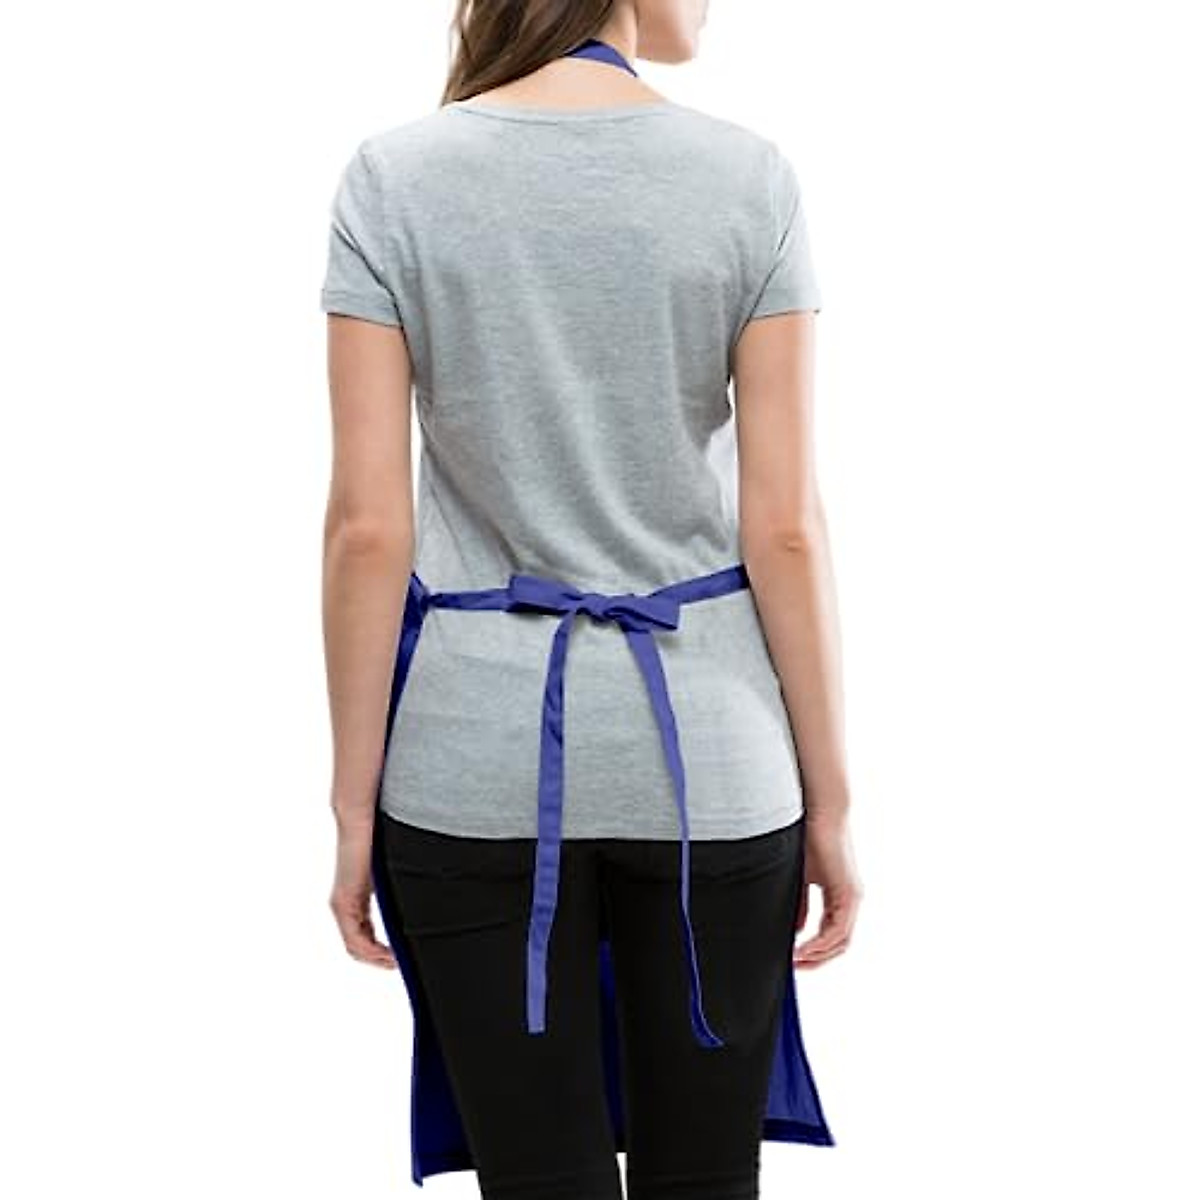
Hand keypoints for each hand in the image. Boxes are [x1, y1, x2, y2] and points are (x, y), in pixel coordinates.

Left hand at [329, 810, 395, 968]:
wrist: (359, 819)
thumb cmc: (382, 835)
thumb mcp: (398, 865)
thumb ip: (407, 878)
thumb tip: (436, 878)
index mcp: (361, 896)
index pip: (370, 931)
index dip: (386, 949)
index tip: (407, 956)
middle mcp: (349, 905)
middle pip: (363, 944)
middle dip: (383, 959)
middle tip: (405, 966)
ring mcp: (343, 905)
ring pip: (357, 946)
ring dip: (378, 959)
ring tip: (398, 964)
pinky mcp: (342, 903)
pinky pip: (354, 939)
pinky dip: (372, 952)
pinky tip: (389, 956)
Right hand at [793, 811, 862, 968]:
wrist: (819, 812)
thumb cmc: (808, 837)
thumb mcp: (800, 879)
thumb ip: (800, 905)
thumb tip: (797, 930)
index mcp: (839, 896)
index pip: (830, 934)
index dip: (813, 950)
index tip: (792, 958)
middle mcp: (850, 900)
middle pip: (838, 944)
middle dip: (816, 960)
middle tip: (793, 967)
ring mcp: (852, 898)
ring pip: (840, 941)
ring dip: (817, 956)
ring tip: (795, 961)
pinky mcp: (849, 893)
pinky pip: (838, 930)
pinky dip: (820, 943)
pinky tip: (802, 948)